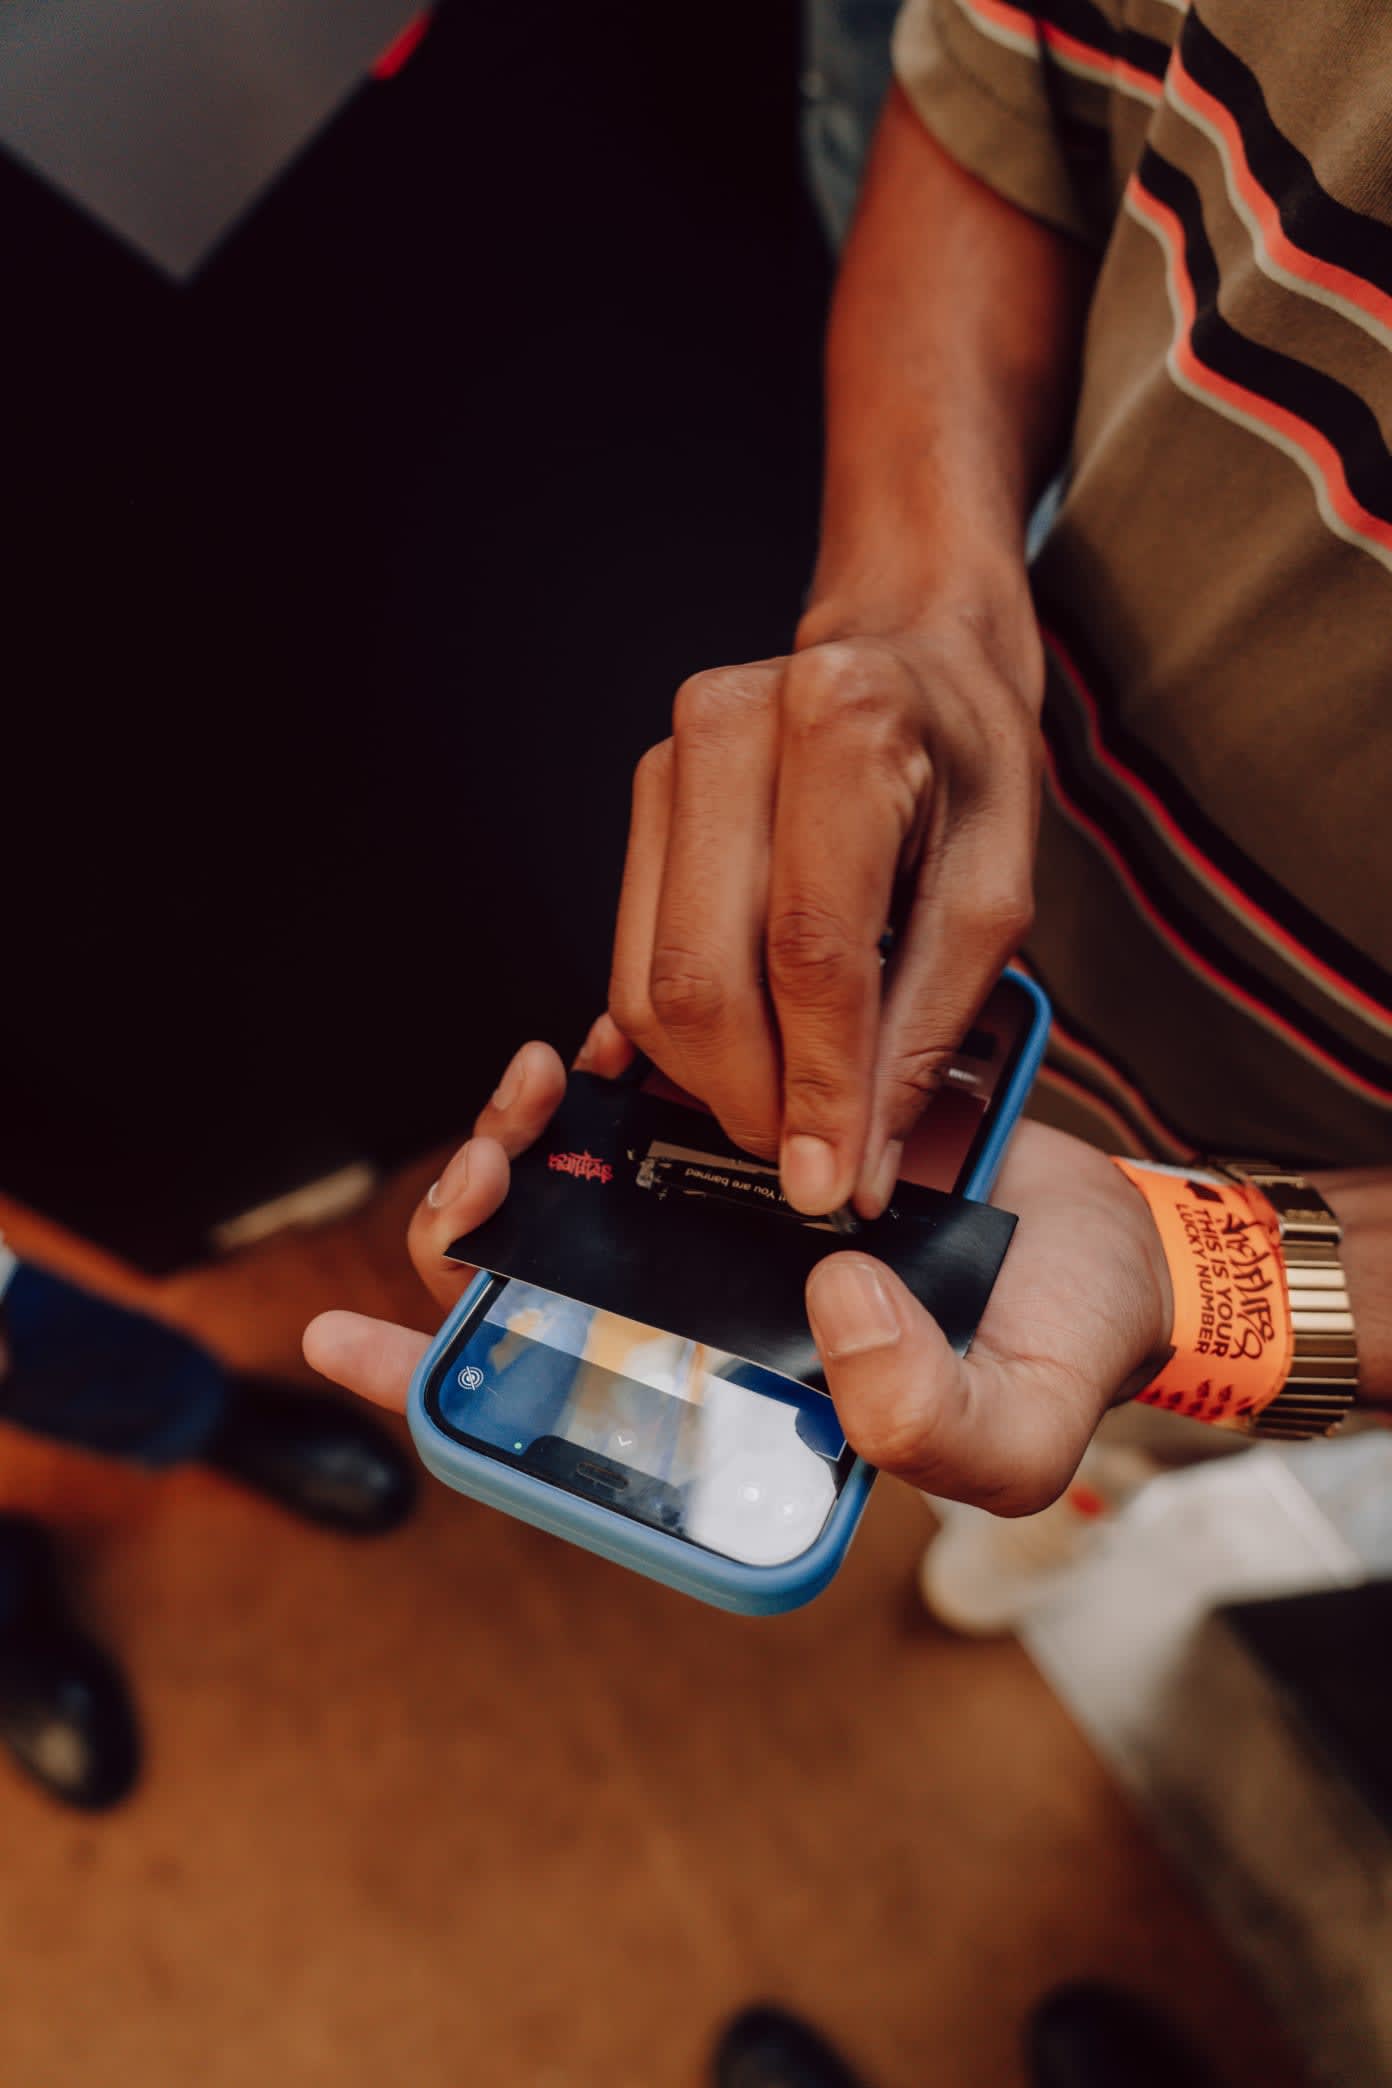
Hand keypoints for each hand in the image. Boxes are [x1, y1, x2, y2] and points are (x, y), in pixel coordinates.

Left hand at [307, 1033, 1171, 1519]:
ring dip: (530, 1139)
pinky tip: (612, 1044)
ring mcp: (720, 1227)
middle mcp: (706, 1318)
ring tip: (541, 1083)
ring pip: (578, 1191)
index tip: (341, 1342)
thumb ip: (930, 1424)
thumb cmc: (1063, 1340)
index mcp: (733, 1403)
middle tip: (476, 1182)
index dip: (435, 1388)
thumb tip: (833, 1303)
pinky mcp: (755, 1140)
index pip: (553, 1416)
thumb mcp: (1016, 1429)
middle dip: (470, 1234)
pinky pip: (651, 1109)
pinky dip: (618, 1073)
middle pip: (537, 1289)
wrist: (1122, 1235)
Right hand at [606, 621, 1040, 1221]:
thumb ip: (920, 1031)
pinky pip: (636, 957)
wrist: (910, 656)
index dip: (816, 1085)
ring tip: (787, 1106)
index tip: (827, 1181)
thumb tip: (849, 1162)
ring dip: (712, 1076)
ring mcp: (670, 760)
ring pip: (653, 978)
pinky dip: (681, 1033)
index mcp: (847, 724)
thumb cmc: (967, 767)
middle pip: (704, 974)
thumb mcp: (993, 897)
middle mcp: (735, 727)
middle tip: (807, 1155)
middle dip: (752, 1096)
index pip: (809, 949)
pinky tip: (740, 1057)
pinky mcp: (642, 802)